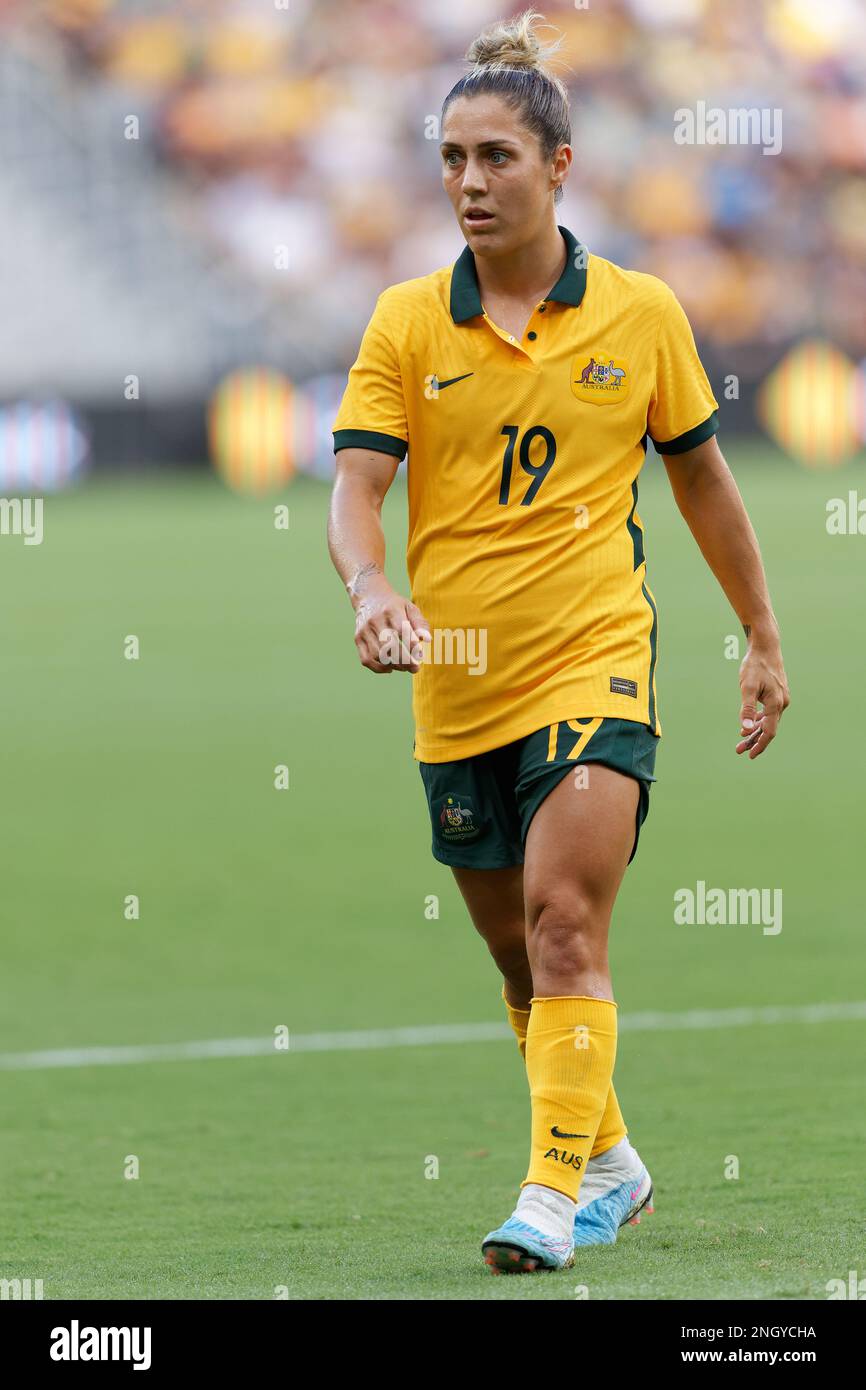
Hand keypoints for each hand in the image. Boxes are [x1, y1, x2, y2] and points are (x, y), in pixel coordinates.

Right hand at [351, 573, 430, 674]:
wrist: (369, 597)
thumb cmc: (395, 606)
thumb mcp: (410, 608)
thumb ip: (420, 624)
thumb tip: (427, 640)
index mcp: (391, 611)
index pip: (402, 631)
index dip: (412, 646)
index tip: (420, 655)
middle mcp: (376, 620)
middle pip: (389, 645)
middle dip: (404, 660)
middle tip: (415, 668)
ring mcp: (365, 630)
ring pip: (378, 655)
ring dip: (394, 665)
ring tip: (404, 667)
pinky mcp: (358, 639)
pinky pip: (366, 659)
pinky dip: (379, 668)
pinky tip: (390, 668)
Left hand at [736, 629, 789, 758]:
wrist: (765, 646)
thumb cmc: (755, 665)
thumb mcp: (747, 687)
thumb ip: (746, 709)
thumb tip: (744, 729)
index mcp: (776, 704)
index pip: (769, 732)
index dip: (759, 745)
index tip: (749, 755)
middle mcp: (782, 703)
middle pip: (768, 728)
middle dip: (754, 740)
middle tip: (739, 750)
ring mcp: (781, 698)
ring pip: (768, 721)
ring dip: (755, 731)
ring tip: (741, 741)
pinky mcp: (777, 694)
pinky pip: (769, 712)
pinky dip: (759, 720)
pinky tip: (750, 725)